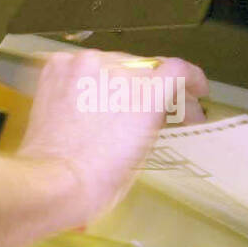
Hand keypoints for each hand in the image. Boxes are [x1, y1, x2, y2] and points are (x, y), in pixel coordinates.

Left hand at [19, 49, 207, 218]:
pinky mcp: (58, 67)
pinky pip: (83, 66)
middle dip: (151, 89)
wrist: (51, 182)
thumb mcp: (143, 152)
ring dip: (117, 83)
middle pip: (145, 69)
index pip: (178, 71)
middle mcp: (117, 70)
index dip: (192, 81)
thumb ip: (155, 118)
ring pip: (112, 65)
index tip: (196, 91)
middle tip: (152, 112)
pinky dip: (88, 81)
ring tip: (110, 112)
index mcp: (146, 95)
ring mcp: (83, 64)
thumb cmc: (99, 181)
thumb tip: (159, 109)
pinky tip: (86, 102)